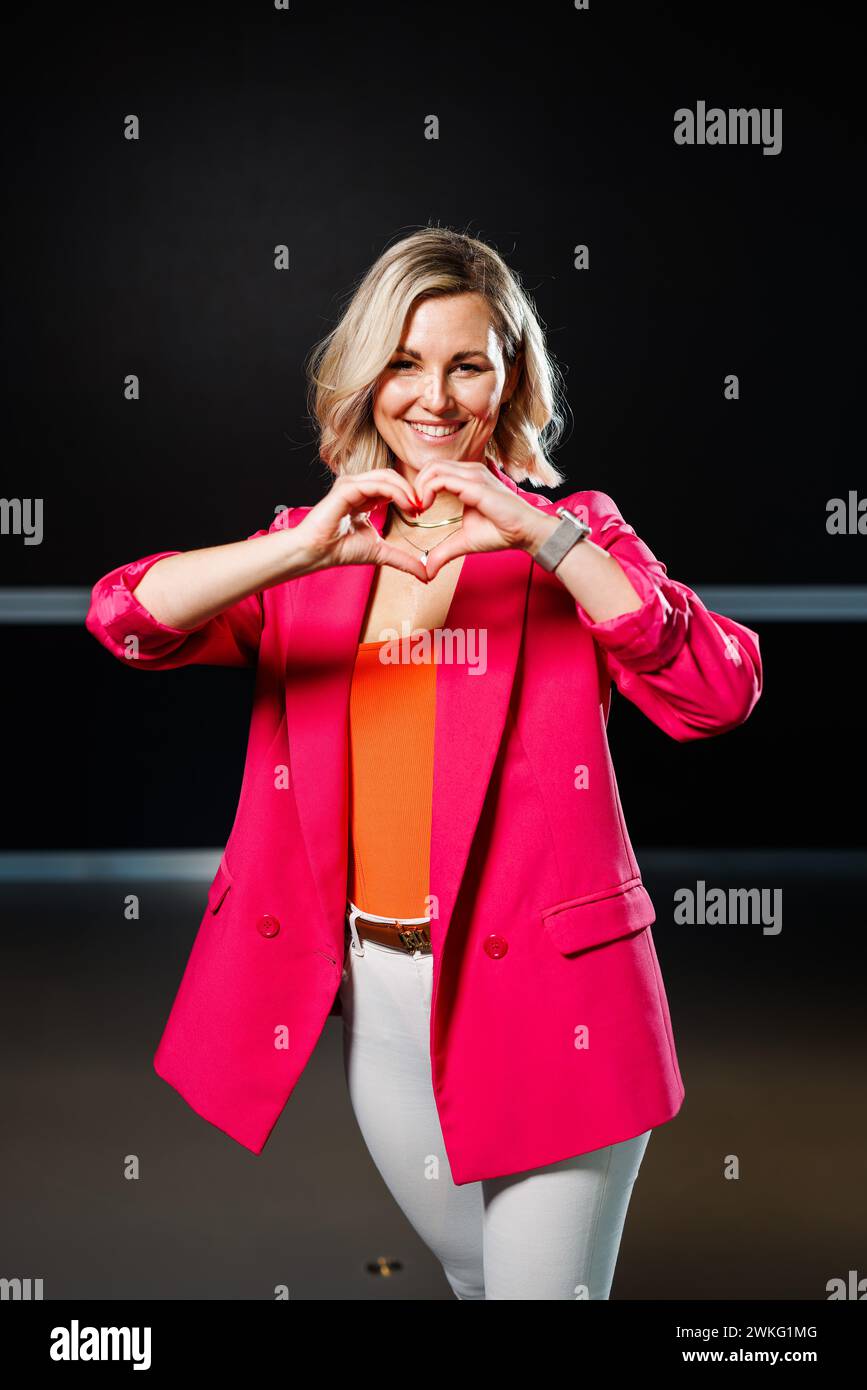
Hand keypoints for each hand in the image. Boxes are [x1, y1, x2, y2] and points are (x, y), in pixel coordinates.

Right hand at [294, 469, 428, 581]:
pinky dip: (395, 492)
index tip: (420, 512)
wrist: (318, 554)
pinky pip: (376, 484)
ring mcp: (351, 485)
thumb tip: (427, 575)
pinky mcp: (346, 488)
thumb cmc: (341, 550)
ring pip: (385, 476)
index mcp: (364, 497)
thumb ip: (404, 560)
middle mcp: (358, 487)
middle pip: (390, 475)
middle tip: (421, 507)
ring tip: (415, 506)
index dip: (409, 494)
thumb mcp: (382, 553)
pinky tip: (406, 504)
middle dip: (410, 489)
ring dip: (405, 489)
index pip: (392, 485)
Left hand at [412, 460, 552, 579]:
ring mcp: (473, 475)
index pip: (434, 470)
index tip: (417, 511)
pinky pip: (441, 479)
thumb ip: (443, 551)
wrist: (524, 533)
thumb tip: (427, 571)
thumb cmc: (500, 532)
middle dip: (415, 486)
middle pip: (430, 465)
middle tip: (414, 509)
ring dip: (418, 488)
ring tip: (419, 509)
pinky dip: (427, 491)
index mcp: (467, 478)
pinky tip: (426, 508)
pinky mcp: (475, 485)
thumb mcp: (463, 542)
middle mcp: (470, 471)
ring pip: (433, 468)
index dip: (419, 488)